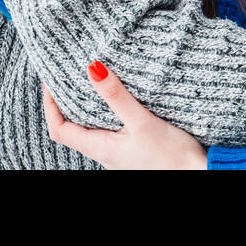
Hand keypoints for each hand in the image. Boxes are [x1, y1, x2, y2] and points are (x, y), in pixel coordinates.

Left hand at [43, 61, 207, 168]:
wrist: (196, 175)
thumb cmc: (171, 156)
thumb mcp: (142, 122)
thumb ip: (117, 96)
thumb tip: (92, 69)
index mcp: (100, 149)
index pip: (59, 129)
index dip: (49, 106)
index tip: (49, 83)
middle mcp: (105, 154)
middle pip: (72, 130)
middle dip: (66, 104)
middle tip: (68, 78)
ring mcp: (119, 155)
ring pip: (92, 131)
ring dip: (87, 108)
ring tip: (92, 84)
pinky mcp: (133, 152)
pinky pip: (111, 132)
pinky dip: (106, 114)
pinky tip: (121, 102)